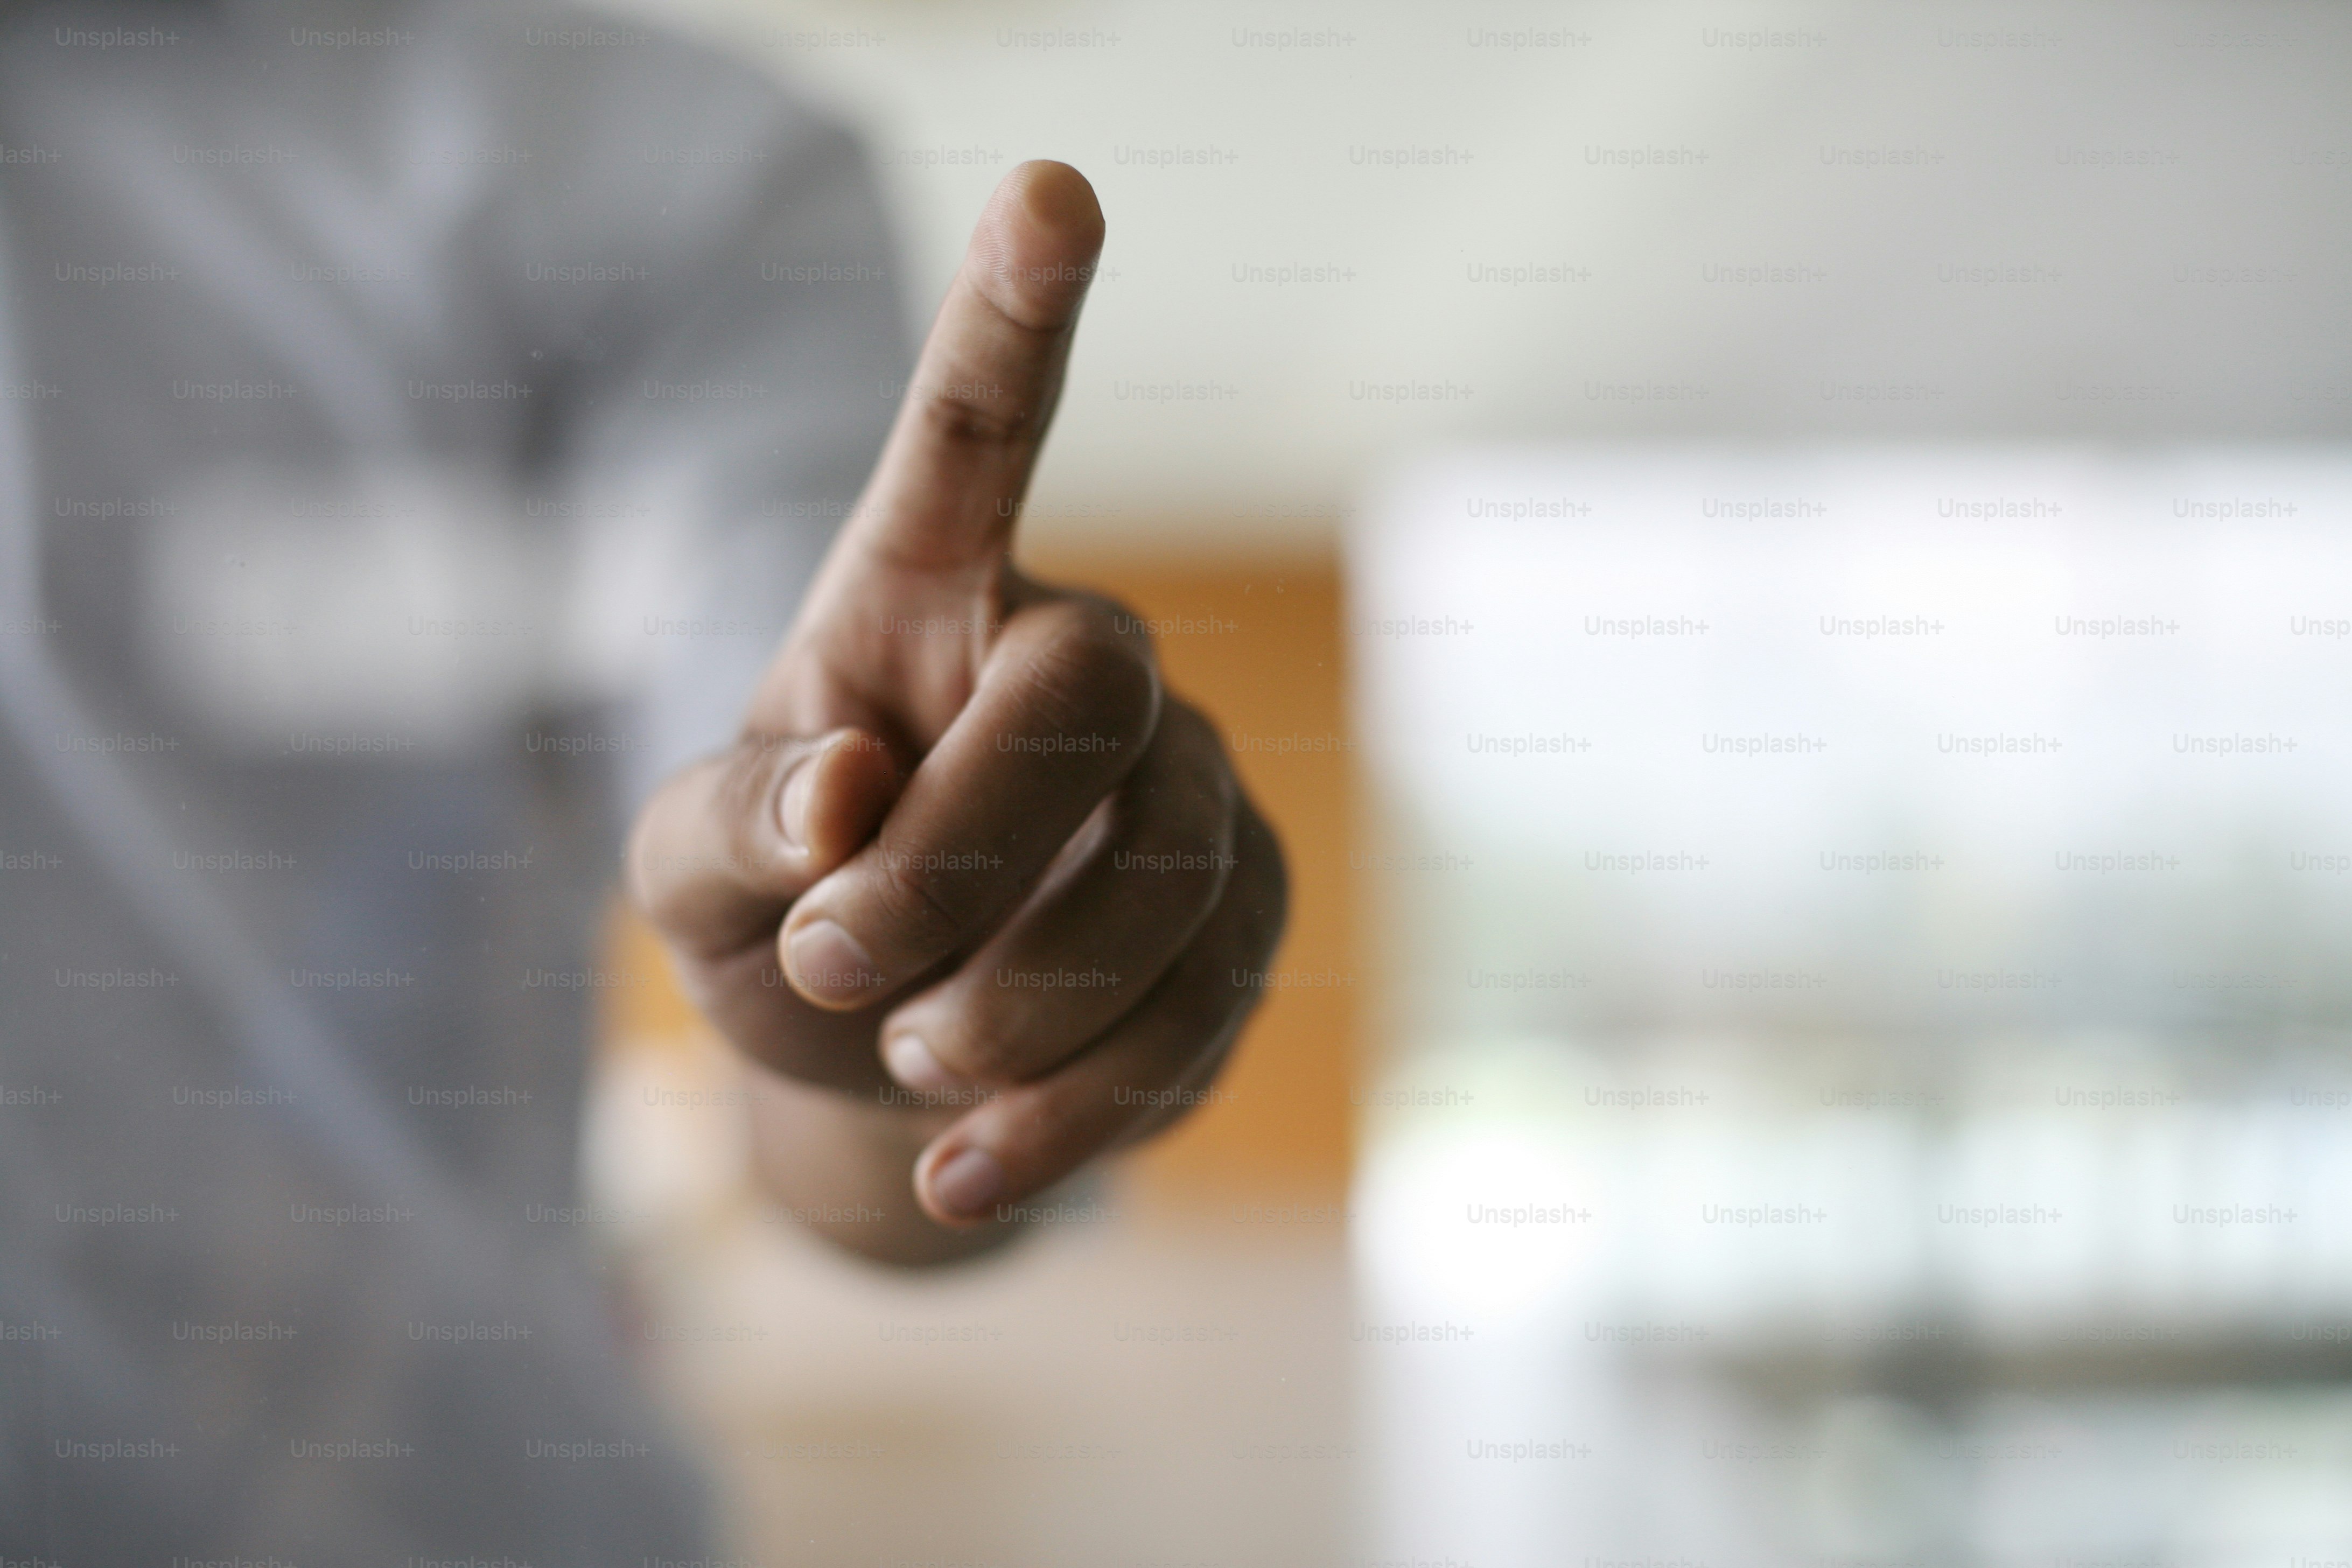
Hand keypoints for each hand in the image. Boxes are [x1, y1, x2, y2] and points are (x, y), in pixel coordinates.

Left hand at [626, 162, 1286, 1233]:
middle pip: (1085, 693)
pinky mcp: (1241, 924)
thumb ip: (728, 826)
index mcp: (925, 603)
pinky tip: (967, 1170)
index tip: (1052, 181)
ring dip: (1021, 998)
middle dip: (962, 855)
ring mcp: (1186, 789)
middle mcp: (1077, 663)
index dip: (1014, 317)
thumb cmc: (780, 919)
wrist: (884, 1064)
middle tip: (837, 971)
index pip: (977, 441)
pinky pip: (1201, 1006)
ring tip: (901, 1067)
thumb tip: (844, 784)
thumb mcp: (689, 879)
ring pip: (1171, 867)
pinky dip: (1078, 1103)